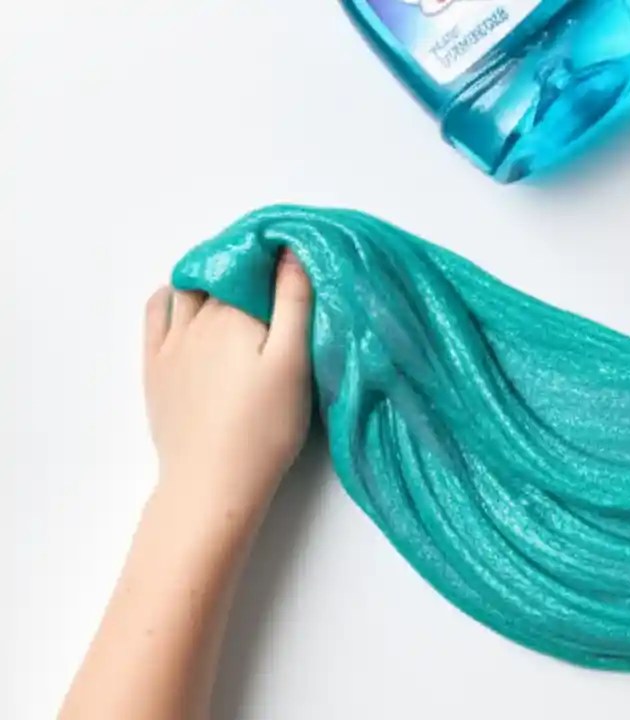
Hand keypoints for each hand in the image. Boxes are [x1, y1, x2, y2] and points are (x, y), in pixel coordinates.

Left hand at [143, 251, 312, 505]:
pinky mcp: (155, 365)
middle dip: (249, 271)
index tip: (298, 266)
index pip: (256, 266)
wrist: (213, 481)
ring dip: (211, 277)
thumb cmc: (265, 426)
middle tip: (278, 283)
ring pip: (188, 289)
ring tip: (235, 288)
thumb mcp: (294, 362)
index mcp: (236, 314)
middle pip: (225, 277)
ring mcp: (171, 341)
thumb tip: (291, 251)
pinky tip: (182, 296)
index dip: (277, 259)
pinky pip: (156, 313)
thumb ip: (294, 302)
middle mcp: (198, 318)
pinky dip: (170, 295)